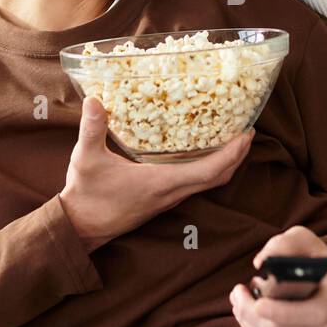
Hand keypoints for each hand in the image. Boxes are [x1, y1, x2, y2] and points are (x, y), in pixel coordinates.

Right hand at [60, 94, 253, 248]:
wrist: (80, 227)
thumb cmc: (86, 194)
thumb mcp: (86, 158)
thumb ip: (92, 129)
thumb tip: (94, 99)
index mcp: (159, 183)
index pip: (207, 172)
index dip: (231, 155)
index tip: (246, 135)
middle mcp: (170, 193)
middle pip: (216, 178)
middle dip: (236, 156)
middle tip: (246, 131)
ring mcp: (168, 198)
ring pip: (207, 183)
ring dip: (225, 163)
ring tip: (231, 138)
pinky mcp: (162, 200)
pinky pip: (195, 184)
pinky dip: (208, 168)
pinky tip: (201, 151)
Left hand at [228, 225, 326, 326]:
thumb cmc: (314, 258)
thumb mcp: (304, 240)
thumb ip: (285, 243)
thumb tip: (260, 262)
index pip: (313, 314)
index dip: (281, 313)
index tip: (257, 302)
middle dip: (250, 314)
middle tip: (237, 293)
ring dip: (248, 323)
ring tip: (239, 301)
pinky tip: (250, 315)